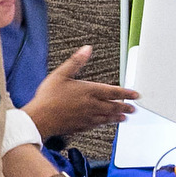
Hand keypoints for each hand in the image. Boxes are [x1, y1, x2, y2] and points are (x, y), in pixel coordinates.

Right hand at [22, 46, 138, 138]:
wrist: (39, 119)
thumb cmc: (48, 98)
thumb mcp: (61, 74)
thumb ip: (76, 62)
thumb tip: (86, 50)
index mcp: (89, 91)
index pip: (113, 92)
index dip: (126, 93)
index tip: (136, 95)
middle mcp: (91, 105)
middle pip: (113, 106)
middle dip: (125, 107)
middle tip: (134, 109)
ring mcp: (87, 118)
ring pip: (107, 117)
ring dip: (117, 117)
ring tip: (124, 117)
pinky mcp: (81, 127)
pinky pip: (97, 125)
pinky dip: (105, 124)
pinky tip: (105, 124)